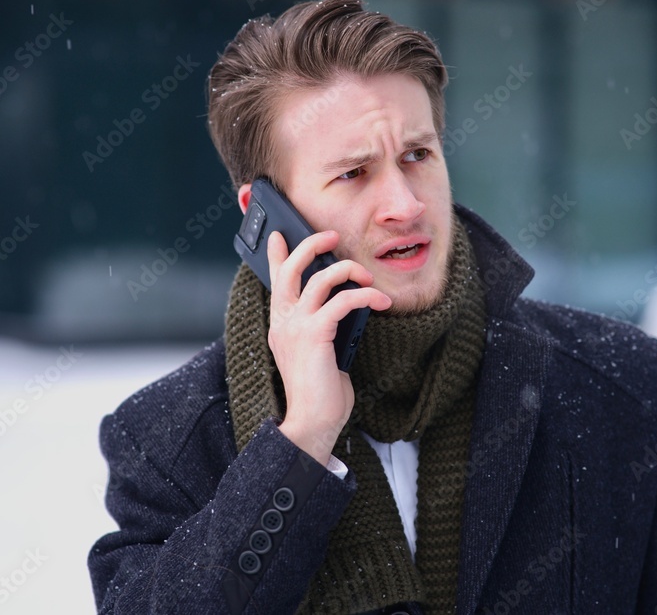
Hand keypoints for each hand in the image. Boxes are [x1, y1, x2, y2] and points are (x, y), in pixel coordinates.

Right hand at [266, 229, 390, 464]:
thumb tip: (344, 305)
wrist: (313, 421)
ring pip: (320, 279)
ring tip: (369, 278)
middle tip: (331, 236)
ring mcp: (295, 327)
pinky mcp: (314, 334)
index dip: (278, 255)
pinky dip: (365, 296)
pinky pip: (342, 301)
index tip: (279, 234)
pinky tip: (381, 301)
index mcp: (281, 325)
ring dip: (348, 271)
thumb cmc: (320, 392)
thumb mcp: (317, 352)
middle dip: (311, 245)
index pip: (275, 281)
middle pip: (291, 269)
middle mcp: (283, 322)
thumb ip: (321, 327)